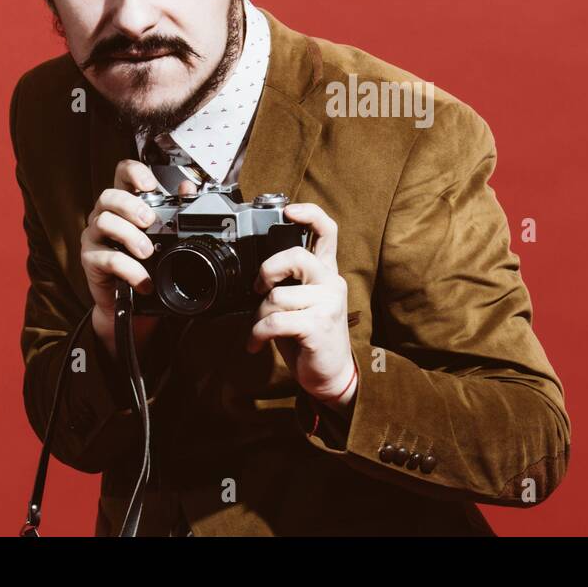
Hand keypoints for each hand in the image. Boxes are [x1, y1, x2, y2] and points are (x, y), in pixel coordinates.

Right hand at [80, 159, 196, 358]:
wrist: (131, 300)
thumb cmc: (144, 261)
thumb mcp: (162, 235)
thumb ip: (174, 210)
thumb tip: (187, 189)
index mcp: (124, 204)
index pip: (122, 174)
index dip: (133, 172)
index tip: (149, 184)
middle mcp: (105, 215)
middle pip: (108, 195)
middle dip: (131, 205)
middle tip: (149, 221)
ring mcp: (94, 236)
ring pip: (104, 221)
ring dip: (129, 235)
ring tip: (147, 251)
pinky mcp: (90, 259)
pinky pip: (107, 258)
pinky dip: (129, 269)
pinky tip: (143, 279)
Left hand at [245, 203, 356, 409]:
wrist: (330, 375)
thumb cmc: (310, 336)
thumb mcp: (301, 302)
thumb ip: (289, 282)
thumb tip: (258, 273)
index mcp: (325, 272)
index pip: (327, 231)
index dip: (309, 214)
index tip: (288, 210)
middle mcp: (330, 283)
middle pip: (296, 255)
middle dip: (268, 270)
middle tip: (259, 288)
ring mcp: (327, 304)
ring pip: (277, 296)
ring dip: (258, 316)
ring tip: (259, 329)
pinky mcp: (318, 326)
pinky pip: (274, 322)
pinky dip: (257, 334)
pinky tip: (256, 343)